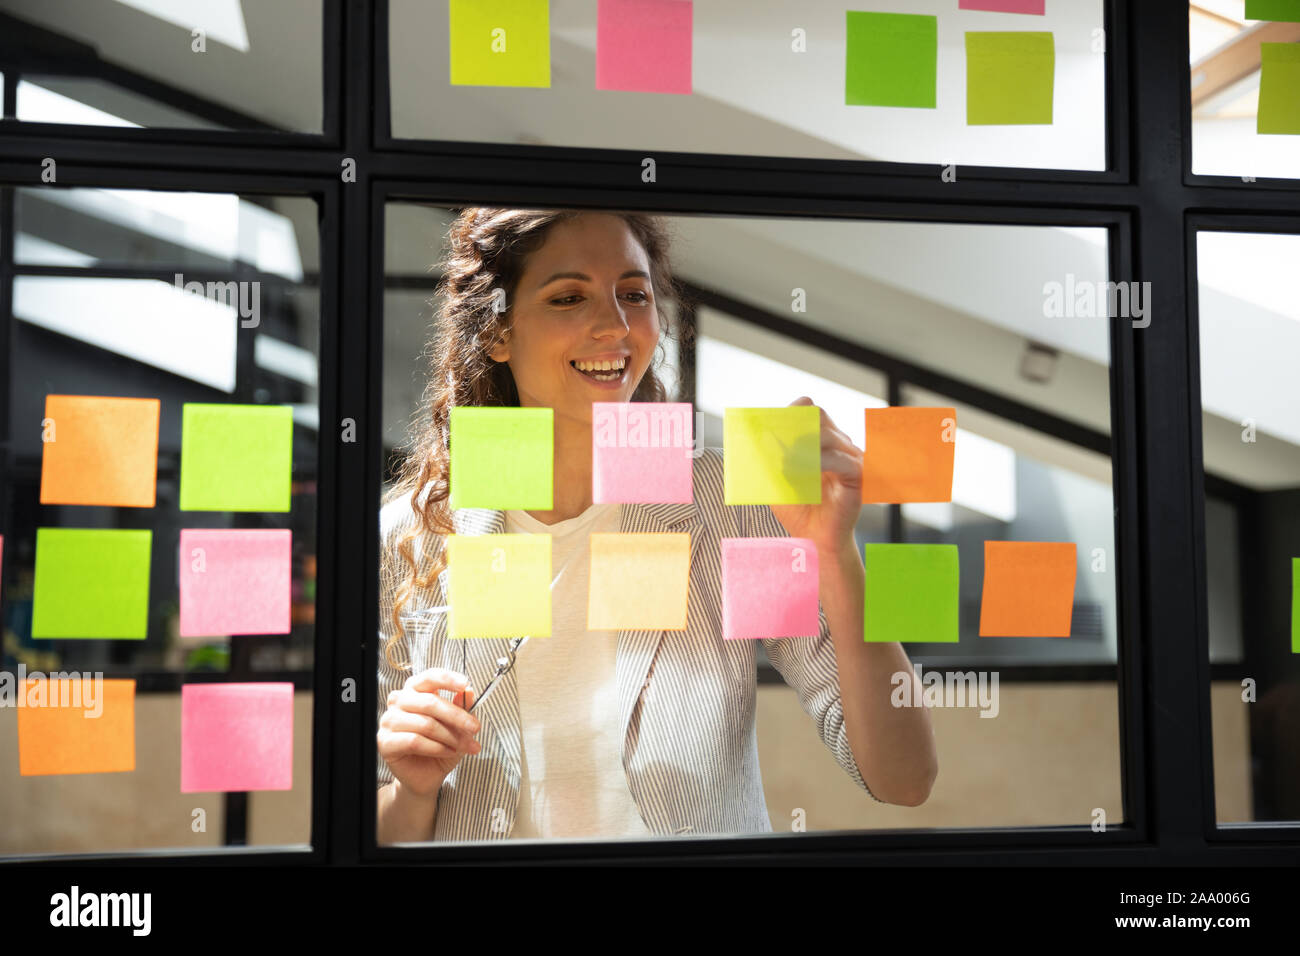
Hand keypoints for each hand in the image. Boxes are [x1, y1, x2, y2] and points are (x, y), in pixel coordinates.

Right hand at [377, 667, 480, 797]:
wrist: (426, 777)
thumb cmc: (440, 747)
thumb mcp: (457, 727)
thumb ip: (461, 708)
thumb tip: (468, 692)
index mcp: (415, 690)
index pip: (429, 677)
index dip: (447, 679)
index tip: (466, 684)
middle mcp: (399, 701)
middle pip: (430, 702)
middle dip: (457, 716)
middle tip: (475, 728)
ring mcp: (389, 721)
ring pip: (425, 723)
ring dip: (449, 736)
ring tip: (463, 746)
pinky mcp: (385, 742)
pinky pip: (414, 741)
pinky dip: (436, 747)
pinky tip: (447, 752)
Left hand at [769, 396, 862, 555]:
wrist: (814, 538)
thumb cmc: (798, 509)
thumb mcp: (777, 480)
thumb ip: (770, 459)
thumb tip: (759, 438)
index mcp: (820, 442)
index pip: (809, 412)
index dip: (791, 412)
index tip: (768, 422)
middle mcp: (837, 445)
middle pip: (818, 416)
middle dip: (795, 424)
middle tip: (776, 438)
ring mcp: (849, 457)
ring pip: (827, 436)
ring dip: (802, 447)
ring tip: (784, 464)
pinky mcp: (858, 475)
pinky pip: (841, 460)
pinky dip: (818, 462)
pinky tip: (800, 470)